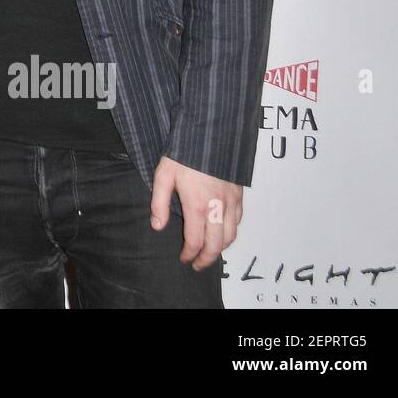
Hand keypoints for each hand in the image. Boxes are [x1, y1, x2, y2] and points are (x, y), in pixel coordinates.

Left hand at [150, 155, 242, 270]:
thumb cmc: (183, 154)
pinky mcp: (239, 194)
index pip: (195, 241)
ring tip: (209, 252)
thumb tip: (158, 225)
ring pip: (231, 236)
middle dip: (207, 259)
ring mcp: (232, 201)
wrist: (209, 133)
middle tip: (198, 264)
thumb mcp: (163, 176)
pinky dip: (231, 232)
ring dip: (221, 248)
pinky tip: (222, 231)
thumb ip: (159, 203)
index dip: (189, 254)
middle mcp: (218, 208)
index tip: (184, 258)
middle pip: (217, 245)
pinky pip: (239, 221)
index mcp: (197, 206)